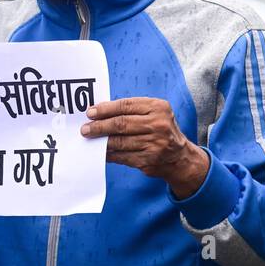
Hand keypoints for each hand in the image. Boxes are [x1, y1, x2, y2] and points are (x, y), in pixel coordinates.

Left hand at [81, 98, 209, 197]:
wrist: (179, 156)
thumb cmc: (160, 130)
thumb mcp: (154, 114)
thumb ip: (131, 111)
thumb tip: (99, 113)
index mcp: (159, 108)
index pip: (126, 105)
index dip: (106, 109)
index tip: (90, 112)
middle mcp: (159, 125)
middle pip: (121, 124)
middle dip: (99, 126)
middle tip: (85, 128)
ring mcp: (154, 143)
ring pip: (119, 141)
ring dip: (101, 141)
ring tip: (90, 139)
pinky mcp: (148, 160)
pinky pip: (122, 156)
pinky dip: (108, 154)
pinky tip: (101, 151)